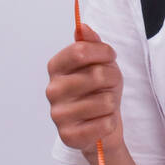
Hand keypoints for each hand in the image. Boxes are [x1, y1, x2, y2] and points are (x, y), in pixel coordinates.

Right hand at [46, 23, 124, 157]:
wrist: (102, 125)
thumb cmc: (100, 90)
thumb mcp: (100, 62)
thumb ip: (91, 44)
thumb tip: (82, 27)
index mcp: (56, 67)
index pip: (79, 51)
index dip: (103, 52)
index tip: (110, 57)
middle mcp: (52, 90)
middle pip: (96, 75)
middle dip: (112, 79)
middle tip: (108, 85)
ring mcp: (57, 115)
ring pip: (105, 101)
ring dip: (112, 102)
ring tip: (104, 105)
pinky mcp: (68, 137)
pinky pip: (105, 124)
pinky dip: (110, 123)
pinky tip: (101, 123)